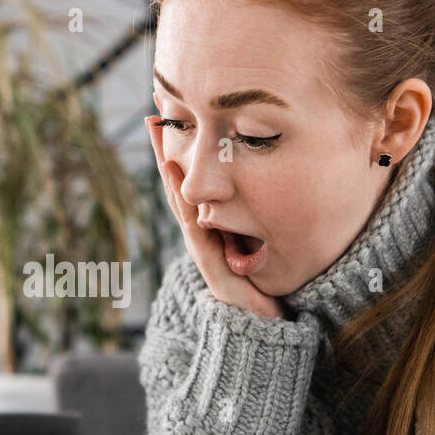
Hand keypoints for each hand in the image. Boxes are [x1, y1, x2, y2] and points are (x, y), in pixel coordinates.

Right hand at [145, 116, 281, 318]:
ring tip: (157, 125)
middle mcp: (202, 231)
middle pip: (180, 179)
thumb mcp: (263, 251)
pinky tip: (171, 164)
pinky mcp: (206, 256)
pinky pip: (191, 218)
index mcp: (213, 226)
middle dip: (168, 143)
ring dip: (166, 157)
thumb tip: (278, 192)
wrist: (259, 328)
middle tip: (156, 106)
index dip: (183, 149)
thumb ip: (257, 229)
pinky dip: (179, 191)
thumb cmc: (264, 292)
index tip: (175, 114)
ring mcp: (200, 243)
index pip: (195, 181)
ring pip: (179, 193)